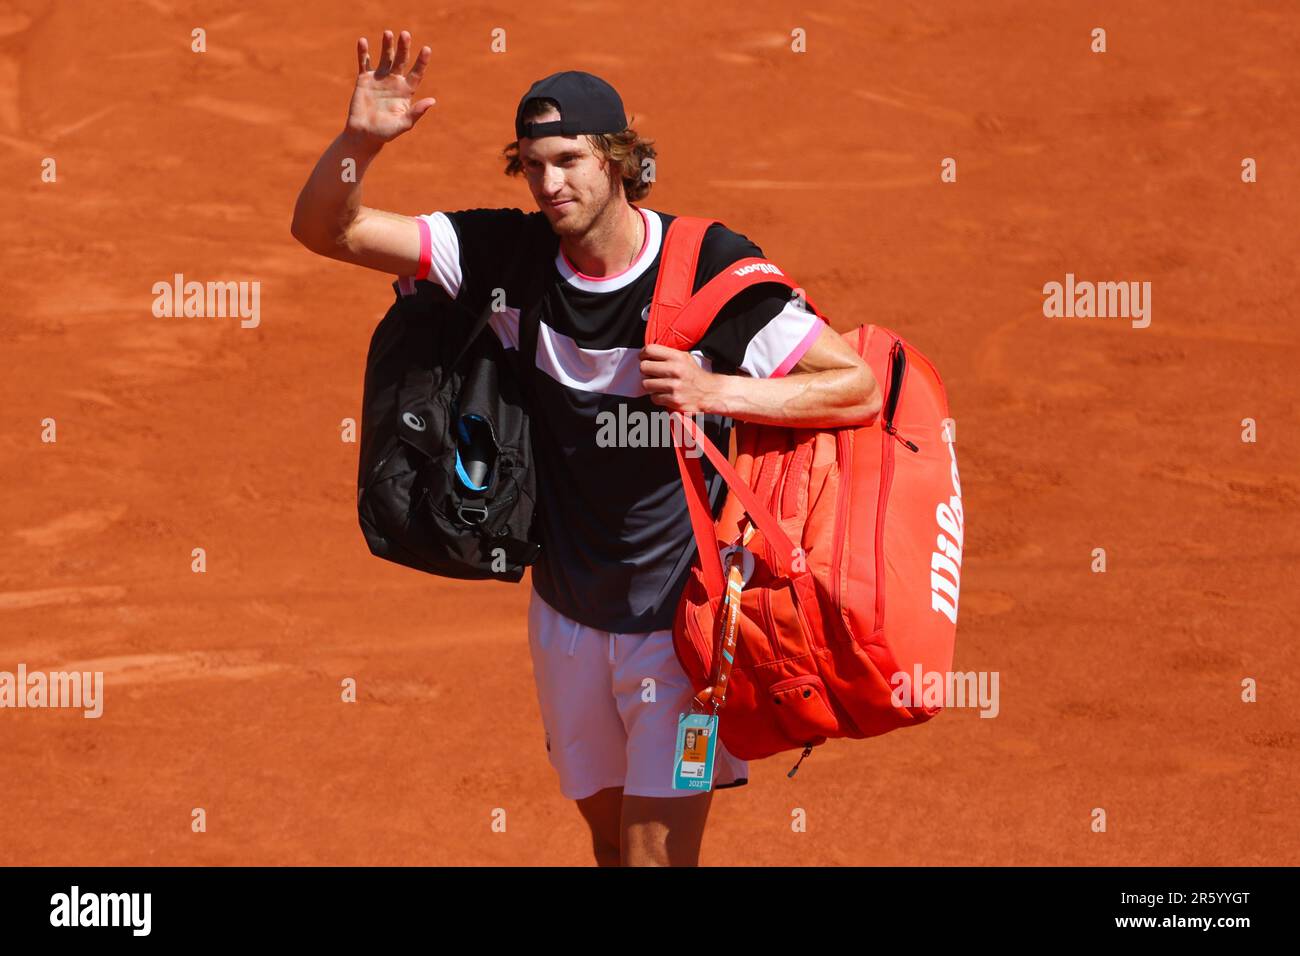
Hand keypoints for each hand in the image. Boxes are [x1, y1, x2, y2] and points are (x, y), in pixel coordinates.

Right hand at [346, 30, 435, 144]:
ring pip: (385, 58)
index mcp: (406, 91)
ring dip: (387, 46)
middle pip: (401, 61)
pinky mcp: (364, 79)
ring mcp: (379, 79)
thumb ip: (416, 112)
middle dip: (403, 48)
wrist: (364, 134)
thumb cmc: (385, 132)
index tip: (427, 49)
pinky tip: (363, 41)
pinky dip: (363, 52)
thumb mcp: (403, 124)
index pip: (416, 73)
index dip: (422, 61)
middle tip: (405, 34)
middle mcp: (394, 82)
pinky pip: (364, 63)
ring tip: (388, 33)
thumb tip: (432, 101)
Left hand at [639, 344, 721, 414]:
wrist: (711, 392)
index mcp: (677, 357)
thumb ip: (667, 354)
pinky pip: (654, 397)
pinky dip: (657, 397)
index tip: (644, 358)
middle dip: (646, 371)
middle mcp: (675, 370)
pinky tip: (665, 393)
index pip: (650, 350)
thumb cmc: (695, 375)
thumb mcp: (685, 357)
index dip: (643, 354)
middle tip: (651, 373)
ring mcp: (674, 386)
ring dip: (650, 385)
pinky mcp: (674, 400)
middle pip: (644, 367)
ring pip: (646, 384)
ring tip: (659, 384)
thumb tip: (647, 354)